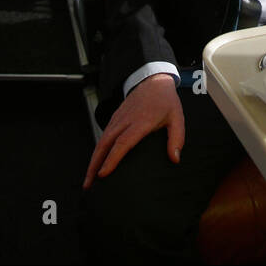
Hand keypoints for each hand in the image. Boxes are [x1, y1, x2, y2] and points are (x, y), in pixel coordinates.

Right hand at [82, 74, 184, 188]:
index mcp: (140, 122)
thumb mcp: (177, 118)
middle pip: (105, 145)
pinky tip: (95, 163)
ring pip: (101, 141)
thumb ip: (176, 138)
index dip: (112, 159)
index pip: (123, 143)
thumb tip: (175, 159)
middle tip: (88, 185)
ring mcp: (117, 119)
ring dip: (93, 161)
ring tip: (89, 180)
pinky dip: (97, 151)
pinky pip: (103, 136)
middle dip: (94, 165)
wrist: (154, 80)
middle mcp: (125, 121)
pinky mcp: (115, 118)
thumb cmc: (165, 101)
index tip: (103, 174)